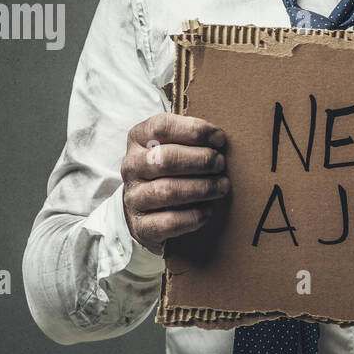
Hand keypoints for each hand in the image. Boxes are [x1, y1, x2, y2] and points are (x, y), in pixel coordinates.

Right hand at [121, 113, 230, 254]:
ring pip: (168, 191)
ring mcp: (134, 197)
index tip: (219, 138)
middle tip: (221, 163)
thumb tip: (221, 140)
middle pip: (166, 158)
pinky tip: (208, 210)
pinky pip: (170, 222)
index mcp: (138, 140)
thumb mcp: (171, 148)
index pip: (162, 127)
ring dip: (202, 187)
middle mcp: (131, 167)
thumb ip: (190, 140)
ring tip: (222, 186)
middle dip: (201, 160)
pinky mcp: (142, 226)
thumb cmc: (166, 173)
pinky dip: (194, 215)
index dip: (195, 130)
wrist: (142, 213)